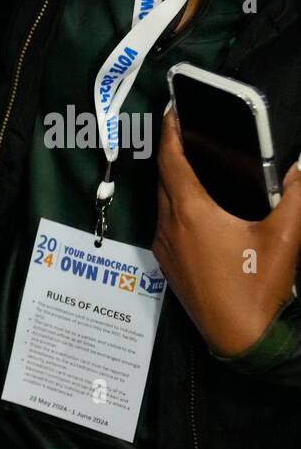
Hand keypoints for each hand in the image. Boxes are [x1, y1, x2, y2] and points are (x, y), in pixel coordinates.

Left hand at [153, 109, 300, 356]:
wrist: (238, 337)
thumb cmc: (257, 287)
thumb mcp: (284, 237)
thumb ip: (294, 196)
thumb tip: (300, 168)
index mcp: (191, 213)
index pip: (171, 162)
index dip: (169, 133)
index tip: (170, 111)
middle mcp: (169, 227)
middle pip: (163, 179)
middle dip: (170, 153)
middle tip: (184, 131)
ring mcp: (165, 248)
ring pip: (162, 203)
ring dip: (172, 180)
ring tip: (191, 162)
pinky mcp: (168, 264)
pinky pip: (165, 223)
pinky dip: (175, 205)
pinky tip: (196, 205)